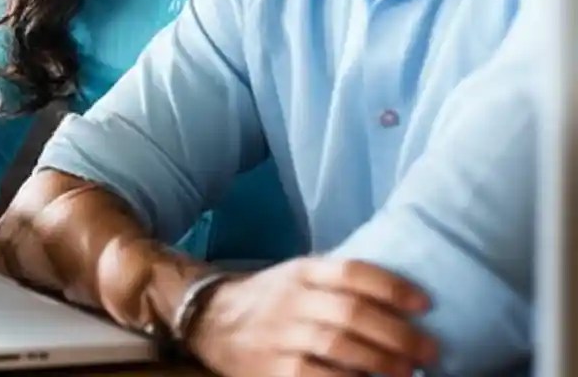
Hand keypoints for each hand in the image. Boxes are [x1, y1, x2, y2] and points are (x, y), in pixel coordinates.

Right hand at [189, 258, 438, 376]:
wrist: (209, 320)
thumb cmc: (270, 299)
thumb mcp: (297, 276)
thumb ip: (339, 283)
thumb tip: (404, 298)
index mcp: (302, 272)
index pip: (351, 272)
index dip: (392, 287)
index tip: (425, 304)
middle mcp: (291, 300)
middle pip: (351, 314)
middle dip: (397, 335)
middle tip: (430, 351)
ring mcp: (279, 335)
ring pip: (336, 347)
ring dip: (379, 362)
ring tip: (407, 372)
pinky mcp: (271, 369)